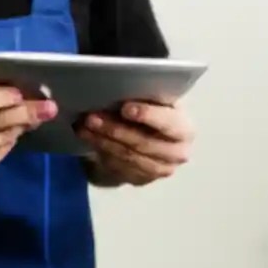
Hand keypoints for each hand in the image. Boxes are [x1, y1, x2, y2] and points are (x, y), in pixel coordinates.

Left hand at [76, 101, 194, 186]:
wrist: (148, 137)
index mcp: (184, 129)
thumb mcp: (154, 101)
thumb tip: (123, 87)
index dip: (148, 115)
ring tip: (83, 127)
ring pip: (127, 157)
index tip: (125, 108)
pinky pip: (118, 167)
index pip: (169, 124)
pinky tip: (88, 138)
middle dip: (115, 130)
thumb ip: (147, 97)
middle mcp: (177, 154)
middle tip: (91, 117)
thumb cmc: (152, 112)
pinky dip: (101, 151)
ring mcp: (159, 170)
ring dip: (102, 141)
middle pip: (144, 143)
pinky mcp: (141, 179)